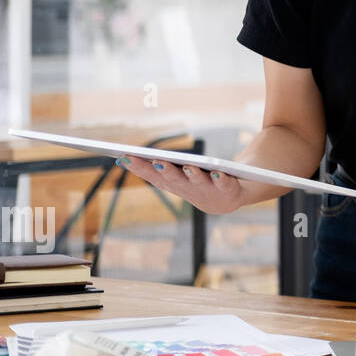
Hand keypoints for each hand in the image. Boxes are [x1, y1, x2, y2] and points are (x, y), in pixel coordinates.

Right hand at [116, 155, 245, 214]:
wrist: (232, 198)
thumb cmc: (198, 182)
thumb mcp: (175, 176)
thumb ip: (154, 168)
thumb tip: (123, 159)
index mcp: (174, 185)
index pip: (154, 177)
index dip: (140, 168)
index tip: (126, 157)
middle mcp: (189, 190)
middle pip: (175, 180)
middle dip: (165, 170)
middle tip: (156, 160)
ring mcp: (209, 191)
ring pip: (199, 182)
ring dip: (193, 175)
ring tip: (189, 167)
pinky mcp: (229, 190)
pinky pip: (225, 184)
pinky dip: (221, 179)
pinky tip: (217, 172)